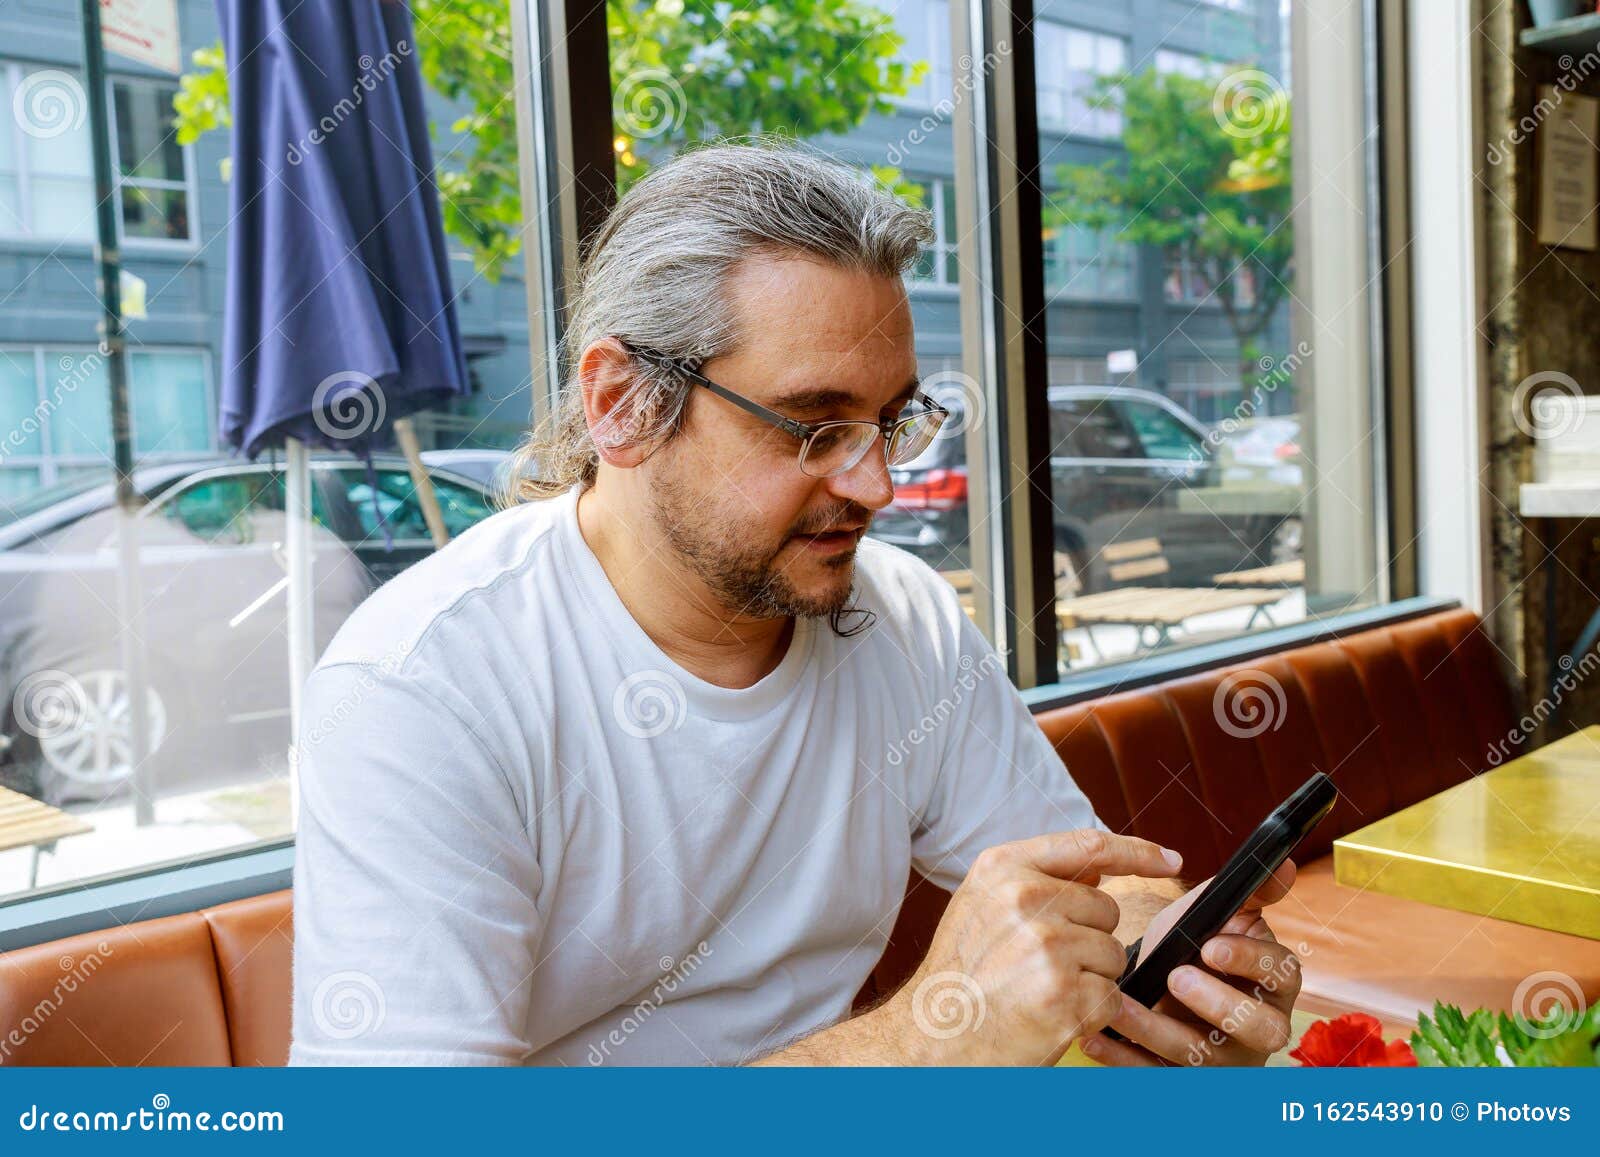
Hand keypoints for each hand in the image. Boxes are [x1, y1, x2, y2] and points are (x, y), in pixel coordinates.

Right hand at [885, 830, 1182, 1065]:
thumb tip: (1100, 870)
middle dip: (1090, 939)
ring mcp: (1046, 946)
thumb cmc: (960, 975)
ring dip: (1090, 979)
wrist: (932, 1040)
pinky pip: (1111, 997)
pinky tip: (1049, 1017)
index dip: (1138, 851)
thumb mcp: (981, 905)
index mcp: (1003, 868)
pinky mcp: (1065, 995)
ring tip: (1038, 991)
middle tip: (1040, 966)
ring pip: (1113, 956)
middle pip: (1107, 910)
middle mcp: (1025, 898)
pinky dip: (1090, 1014)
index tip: (1170, 860)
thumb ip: (1034, 878)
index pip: (1090, 846)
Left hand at [1080, 860, 1300, 1066]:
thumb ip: (1245, 892)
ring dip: (1157, 1031)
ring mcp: (1224, 1060)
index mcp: (1273, 982)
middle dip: (1219, 1004)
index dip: (1248, 960)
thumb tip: (1282, 862)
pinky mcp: (1183, 1078)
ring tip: (1120, 1005)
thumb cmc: (1193, 950)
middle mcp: (1260, 1027)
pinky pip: (1156, 1075)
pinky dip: (1123, 1059)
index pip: (1280, 973)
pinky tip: (1095, 1037)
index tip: (1210, 946)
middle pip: (1262, 1029)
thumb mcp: (1215, 917)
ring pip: (1203, 1058)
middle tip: (1177, 978)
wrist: (1159, 987)